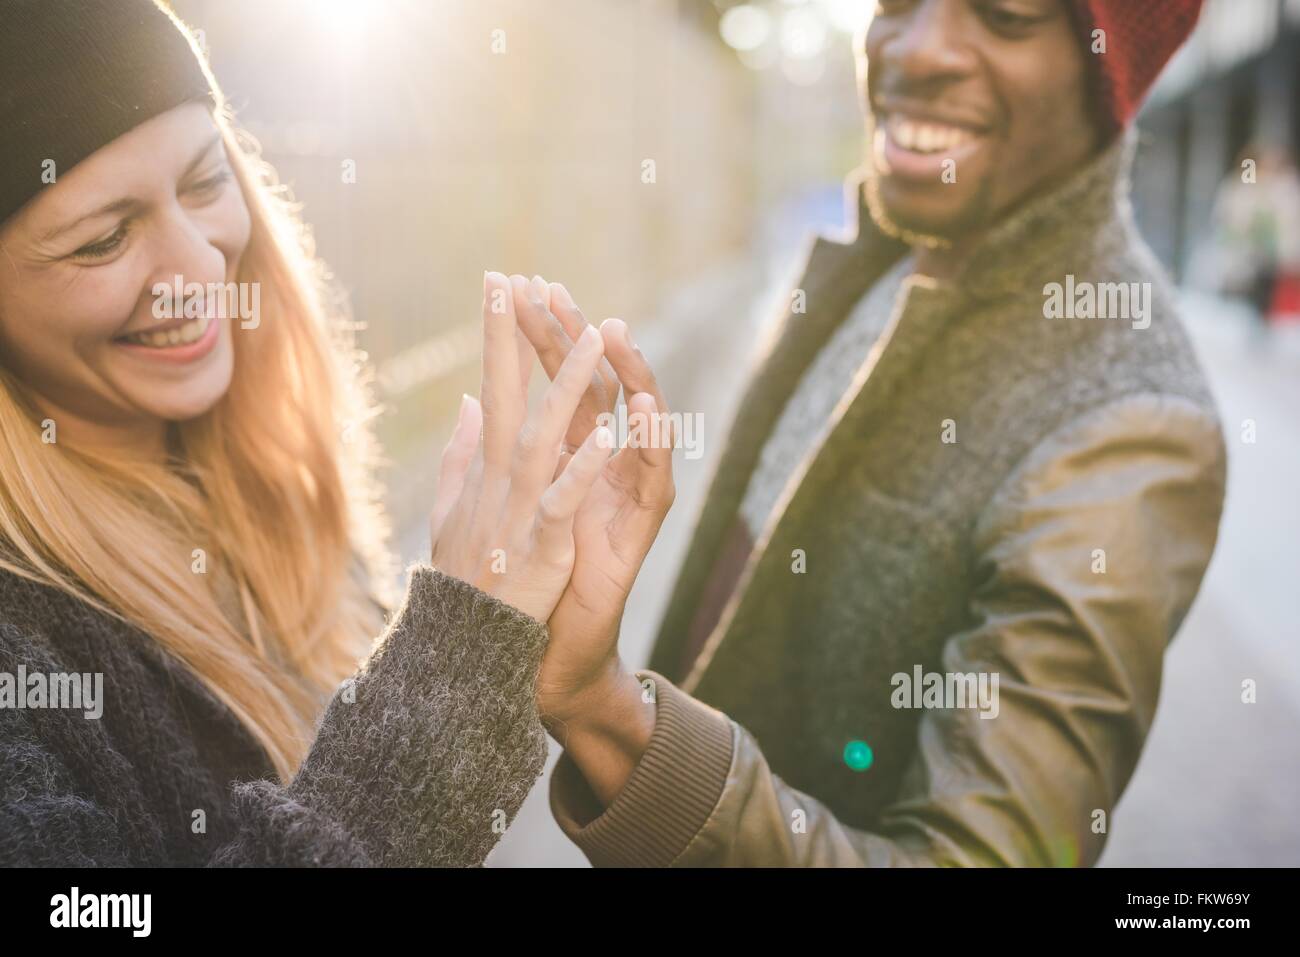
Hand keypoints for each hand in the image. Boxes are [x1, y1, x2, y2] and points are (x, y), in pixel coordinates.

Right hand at [428, 271, 613, 622]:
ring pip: (549, 436)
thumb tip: (467, 402)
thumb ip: (461, 454)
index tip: (498, 284)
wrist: (467, 643)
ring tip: (595, 336)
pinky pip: (566, 499)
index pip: (494, 388)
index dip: (497, 335)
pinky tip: (610, 434)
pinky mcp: (542, 543)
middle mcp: (500, 478)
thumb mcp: (454, 509)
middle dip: (518, 337)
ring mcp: (520, 508)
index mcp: (486, 467)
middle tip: (523, 279)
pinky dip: (586, 467)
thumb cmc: (466, 576)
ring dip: (573, 385)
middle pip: (512, 396)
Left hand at [510, 276, 675, 726]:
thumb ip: (487, 450)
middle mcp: (603, 465)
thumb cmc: (527, 576)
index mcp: (567, 455)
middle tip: (557, 290)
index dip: (537, 334)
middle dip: (578, 336)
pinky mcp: (638, 529)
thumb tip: (471, 402)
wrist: (544, 648)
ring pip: (638, 423)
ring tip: (614, 332)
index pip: (556, 379)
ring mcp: (624, 494)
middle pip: (599, 387)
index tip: (516, 286)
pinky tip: (638, 413)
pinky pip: (648, 482)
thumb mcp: (498, 501)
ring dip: (629, 376)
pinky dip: (643, 446)